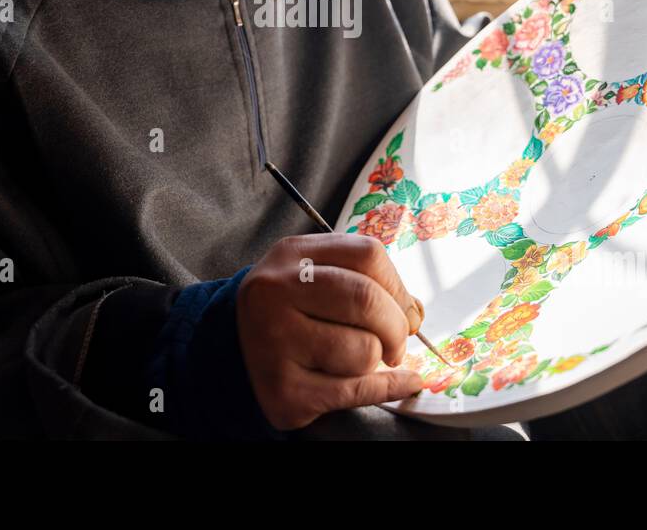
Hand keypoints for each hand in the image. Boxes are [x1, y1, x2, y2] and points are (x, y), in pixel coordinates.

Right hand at [236, 233, 425, 429]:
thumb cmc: (289, 311)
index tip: (405, 309)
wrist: (232, 353)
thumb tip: (415, 312)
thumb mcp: (315, 277)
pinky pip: (357, 391)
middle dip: (396, 327)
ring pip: (363, 351)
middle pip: (367, 300)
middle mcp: (275, 292)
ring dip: (374, 360)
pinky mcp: (284, 389)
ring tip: (355, 358)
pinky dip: (390, 388)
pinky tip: (402, 382)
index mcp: (291, 255)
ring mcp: (275, 341)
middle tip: (395, 343)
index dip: (399, 286)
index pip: (367, 254)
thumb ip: (365, 282)